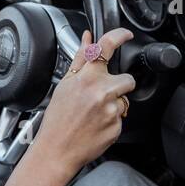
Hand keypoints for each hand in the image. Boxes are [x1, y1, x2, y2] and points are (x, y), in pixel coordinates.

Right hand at [29, 27, 135, 179]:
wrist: (58, 150)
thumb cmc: (57, 119)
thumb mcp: (64, 85)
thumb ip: (80, 60)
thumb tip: (88, 38)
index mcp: (87, 78)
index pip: (107, 47)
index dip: (119, 36)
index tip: (125, 35)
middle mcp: (102, 92)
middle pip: (127, 79)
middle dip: (118, 85)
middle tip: (101, 95)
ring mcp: (111, 110)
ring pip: (125, 100)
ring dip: (114, 104)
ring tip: (95, 113)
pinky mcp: (117, 126)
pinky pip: (121, 117)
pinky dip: (112, 120)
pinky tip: (97, 124)